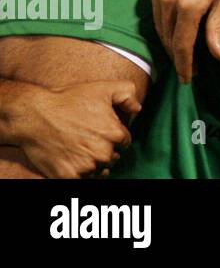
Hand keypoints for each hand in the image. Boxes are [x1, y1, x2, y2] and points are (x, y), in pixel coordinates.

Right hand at [12, 80, 140, 178]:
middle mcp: (103, 153)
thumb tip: (137, 108)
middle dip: (105, 149)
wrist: (34, 115)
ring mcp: (86, 167)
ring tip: (79, 149)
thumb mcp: (103, 88)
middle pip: (112, 157)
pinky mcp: (69, 177)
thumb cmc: (69, 100)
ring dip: (93, 163)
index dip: (114, 135)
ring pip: (98, 170)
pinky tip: (72, 159)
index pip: (125, 142)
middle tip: (88, 139)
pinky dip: (80, 173)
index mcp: (115, 134)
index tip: (101, 130)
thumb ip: (128, 94)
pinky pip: (83, 180)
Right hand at [144, 0, 219, 82]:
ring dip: (169, 40)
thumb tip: (219, 57)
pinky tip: (174, 26)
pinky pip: (154, 10)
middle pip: (168, 38)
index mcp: (189, 5)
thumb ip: (217, 29)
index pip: (182, 45)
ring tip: (182, 50)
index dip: (184, 65)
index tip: (187, 78)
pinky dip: (162, 22)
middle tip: (188, 67)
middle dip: (177, 55)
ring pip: (158, 26)